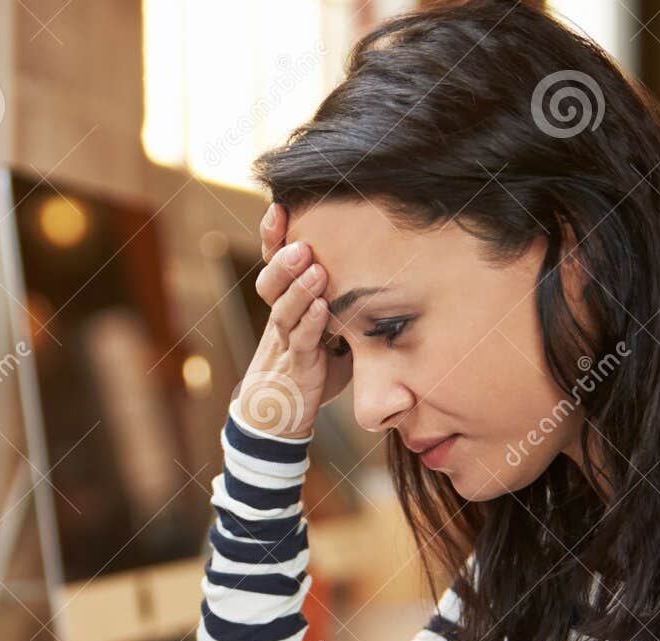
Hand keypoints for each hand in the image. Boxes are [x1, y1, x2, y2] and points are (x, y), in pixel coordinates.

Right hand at [236, 202, 351, 437]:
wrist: (283, 412)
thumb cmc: (314, 362)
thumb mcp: (333, 325)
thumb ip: (348, 299)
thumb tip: (389, 262)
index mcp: (288, 301)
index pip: (273, 263)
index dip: (272, 237)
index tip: (280, 209)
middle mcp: (281, 316)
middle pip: (270, 282)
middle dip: (284, 260)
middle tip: (303, 243)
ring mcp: (285, 342)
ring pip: (282, 311)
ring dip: (299, 288)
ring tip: (315, 268)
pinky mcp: (296, 367)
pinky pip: (299, 343)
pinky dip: (310, 325)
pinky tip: (322, 309)